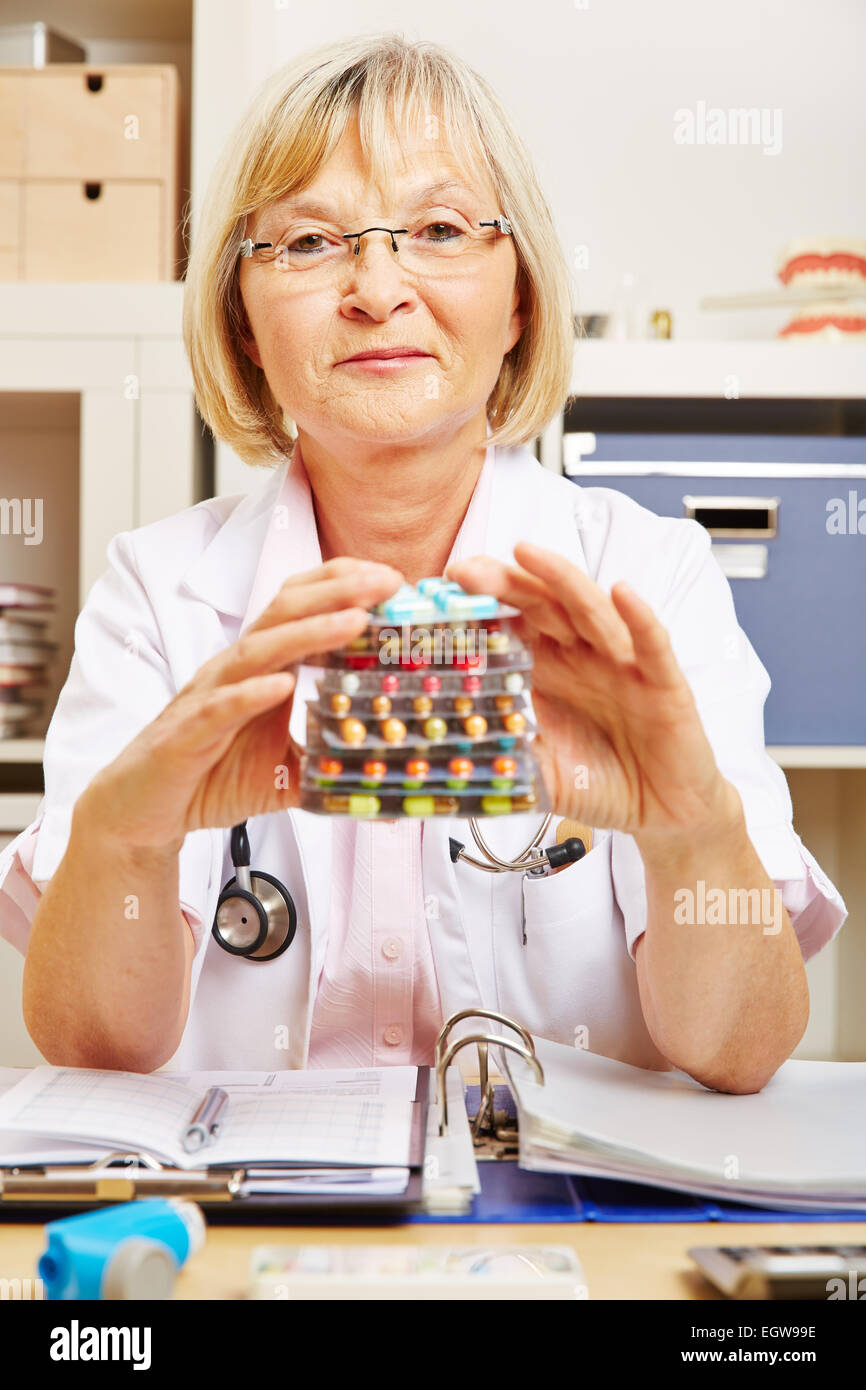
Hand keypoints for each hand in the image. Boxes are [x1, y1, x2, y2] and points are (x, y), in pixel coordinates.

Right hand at [79, 557, 403, 852]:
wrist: (144, 809)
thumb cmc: (212, 774)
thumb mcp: (287, 768)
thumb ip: (329, 758)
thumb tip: (385, 768)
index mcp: (259, 667)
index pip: (299, 608)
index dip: (340, 587)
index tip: (389, 580)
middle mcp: (235, 670)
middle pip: (285, 614)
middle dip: (337, 594)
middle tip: (386, 583)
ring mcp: (209, 697)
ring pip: (260, 652)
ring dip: (309, 632)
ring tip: (354, 620)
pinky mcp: (186, 734)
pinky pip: (220, 708)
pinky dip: (251, 694)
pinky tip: (282, 685)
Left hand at [446, 542, 734, 841]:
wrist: (660, 814)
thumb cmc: (600, 782)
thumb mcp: (539, 773)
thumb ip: (504, 756)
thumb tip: (450, 752)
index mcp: (549, 668)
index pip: (511, 621)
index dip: (479, 605)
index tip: (441, 595)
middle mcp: (583, 656)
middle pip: (542, 605)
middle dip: (504, 583)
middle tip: (467, 572)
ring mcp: (623, 664)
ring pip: (591, 611)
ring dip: (560, 579)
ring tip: (527, 553)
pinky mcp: (663, 683)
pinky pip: (652, 645)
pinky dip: (639, 618)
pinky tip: (622, 593)